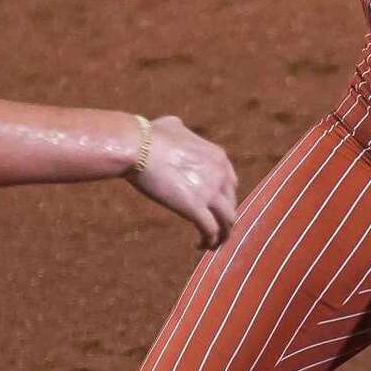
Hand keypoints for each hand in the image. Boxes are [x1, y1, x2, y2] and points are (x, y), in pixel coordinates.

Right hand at [125, 115, 238, 249]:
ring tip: (210, 243)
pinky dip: (209, 241)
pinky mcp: (196, 208)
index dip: (223, 198)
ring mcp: (210, 192)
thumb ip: (182, 130)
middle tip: (212, 228)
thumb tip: (175, 127)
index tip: (213, 207)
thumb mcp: (173, 125)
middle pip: (231, 204)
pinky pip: (211, 232)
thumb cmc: (149, 135)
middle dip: (223, 218)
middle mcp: (221, 174)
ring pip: (228, 222)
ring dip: (222, 235)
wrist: (138, 147)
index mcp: (218, 156)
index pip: (231, 183)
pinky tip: (199, 245)